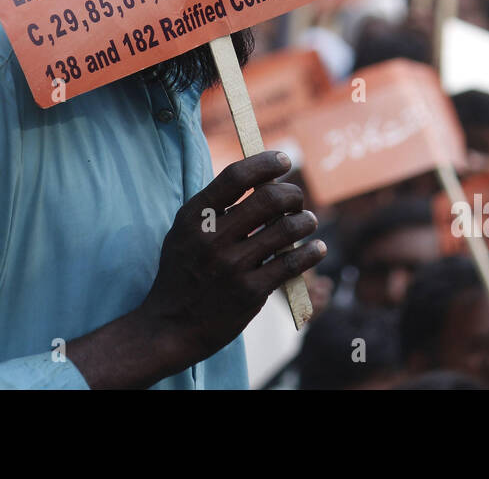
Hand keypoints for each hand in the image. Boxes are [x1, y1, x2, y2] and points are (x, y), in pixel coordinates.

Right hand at [67, 151, 324, 387]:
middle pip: (270, 198)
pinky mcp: (250, 292)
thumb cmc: (183, 272)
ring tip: (308, 222)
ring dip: (306, 221)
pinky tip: (316, 248)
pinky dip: (312, 251)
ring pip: (288, 229)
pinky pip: (292, 263)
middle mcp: (213, 238)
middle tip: (296, 199)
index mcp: (195, 217)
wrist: (171, 326)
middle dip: (293, 194)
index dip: (265, 163)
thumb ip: (214, 206)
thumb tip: (261, 178)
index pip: (236, 176)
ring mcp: (233, 266)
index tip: (283, 161)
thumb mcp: (185, 232)